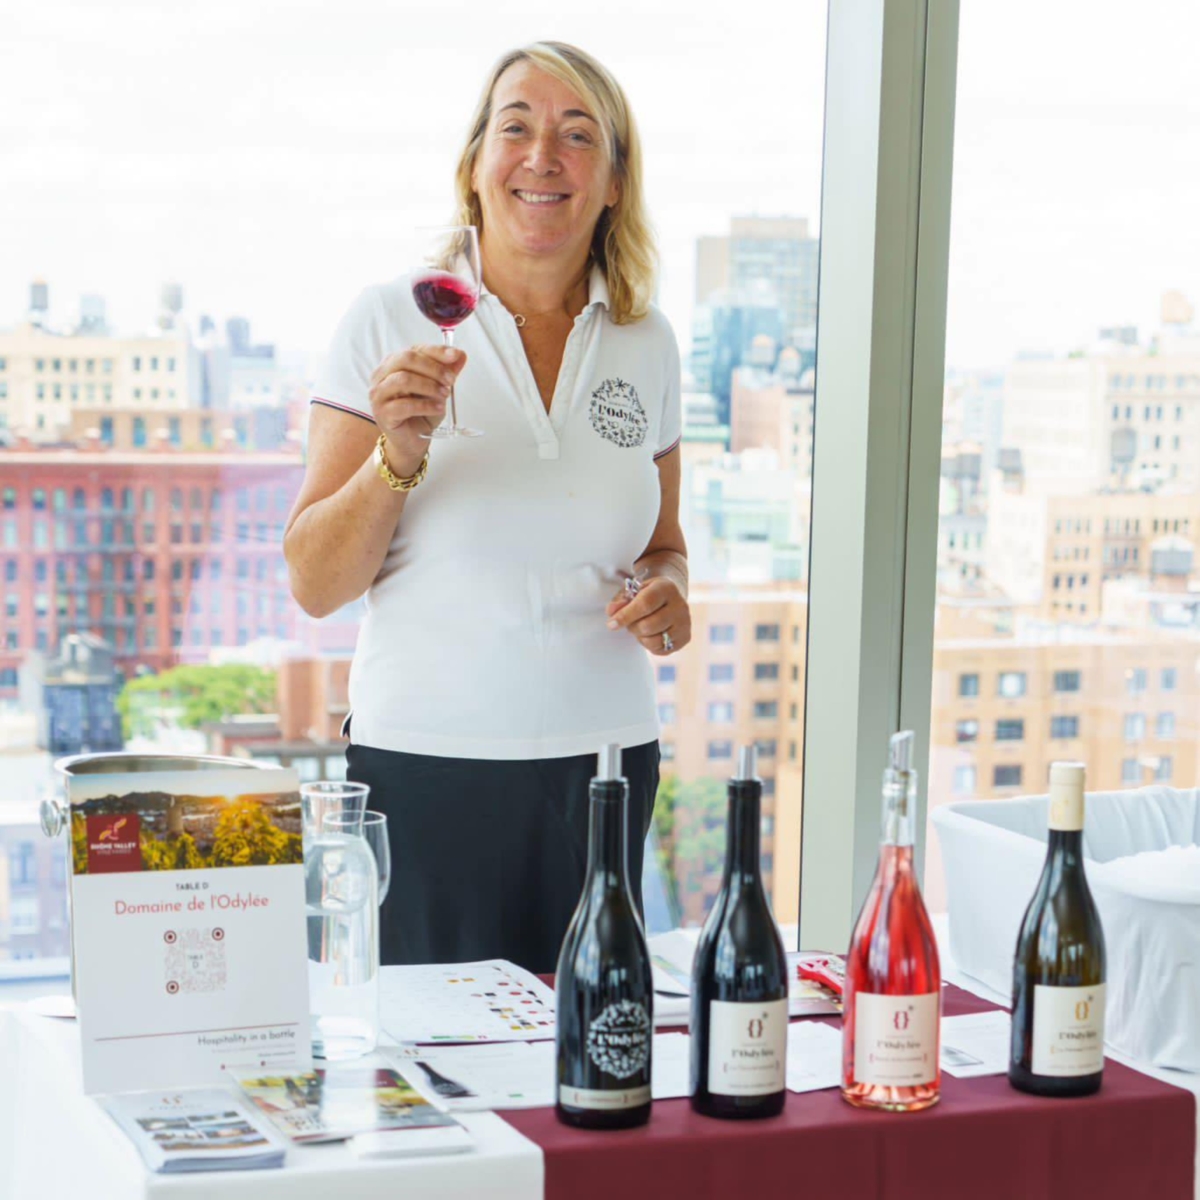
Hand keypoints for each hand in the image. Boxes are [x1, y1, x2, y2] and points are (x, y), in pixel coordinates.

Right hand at [367, 345, 467, 472]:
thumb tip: (460, 355)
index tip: (455, 355)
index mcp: (394, 363)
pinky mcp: (382, 413)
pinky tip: (438, 408)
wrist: (414, 440)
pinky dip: (425, 405)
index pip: (415, 350)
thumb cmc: (422, 412)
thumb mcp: (439, 388)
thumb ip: (447, 371)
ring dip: (429, 386)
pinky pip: (404, 405)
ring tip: (444, 395)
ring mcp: (379, 394)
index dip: (437, 351)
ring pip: (403, 379)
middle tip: (450, 380)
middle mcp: (382, 375)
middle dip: (433, 368)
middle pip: (406, 359)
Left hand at [606, 576, 690, 655]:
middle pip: (647, 625)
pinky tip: (651, 634)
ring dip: (640, 637)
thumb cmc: (647, 595)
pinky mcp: (685, 638)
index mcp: (666, 588)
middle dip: (632, 627)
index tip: (611, 624)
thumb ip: (621, 601)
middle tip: (629, 623)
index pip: (645, 604)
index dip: (626, 615)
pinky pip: (661, 649)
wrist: (670, 600)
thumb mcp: (633, 592)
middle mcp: (680, 605)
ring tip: (640, 627)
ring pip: (654, 640)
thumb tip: (611, 611)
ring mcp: (685, 623)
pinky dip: (650, 645)